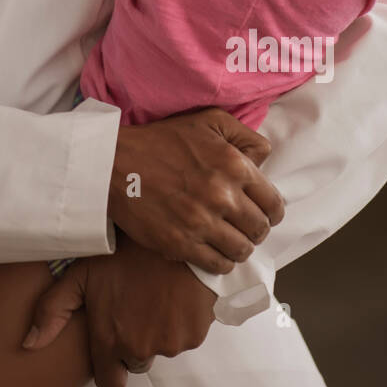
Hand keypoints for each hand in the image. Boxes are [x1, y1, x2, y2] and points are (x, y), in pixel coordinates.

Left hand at [23, 233, 215, 386]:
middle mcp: (141, 349)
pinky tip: (171, 294)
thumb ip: (52, 310)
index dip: (110, 366)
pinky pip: (185, 337)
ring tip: (152, 294)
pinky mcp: (196, 335)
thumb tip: (28, 344)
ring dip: (157, 330)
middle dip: (134, 344)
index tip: (112, 343)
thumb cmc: (124, 252)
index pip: (110, 383)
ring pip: (161, 348)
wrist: (173, 236)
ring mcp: (172, 344)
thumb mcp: (81, 273)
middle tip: (132, 308)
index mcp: (111, 340)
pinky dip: (179, 322)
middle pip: (136, 363)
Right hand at [108, 107, 284, 273]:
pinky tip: (212, 249)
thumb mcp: (207, 120)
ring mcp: (201, 223)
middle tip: (242, 225)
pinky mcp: (181, 244)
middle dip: (255, 229)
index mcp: (234, 166)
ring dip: (239, 247)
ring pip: (241, 250)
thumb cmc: (161, 140)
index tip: (262, 212)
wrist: (114, 164)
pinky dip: (220, 261)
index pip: (273, 204)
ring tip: (228, 239)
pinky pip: (217, 265)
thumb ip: (244, 135)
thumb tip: (264, 159)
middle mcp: (222, 197)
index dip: (271, 211)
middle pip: (260, 229)